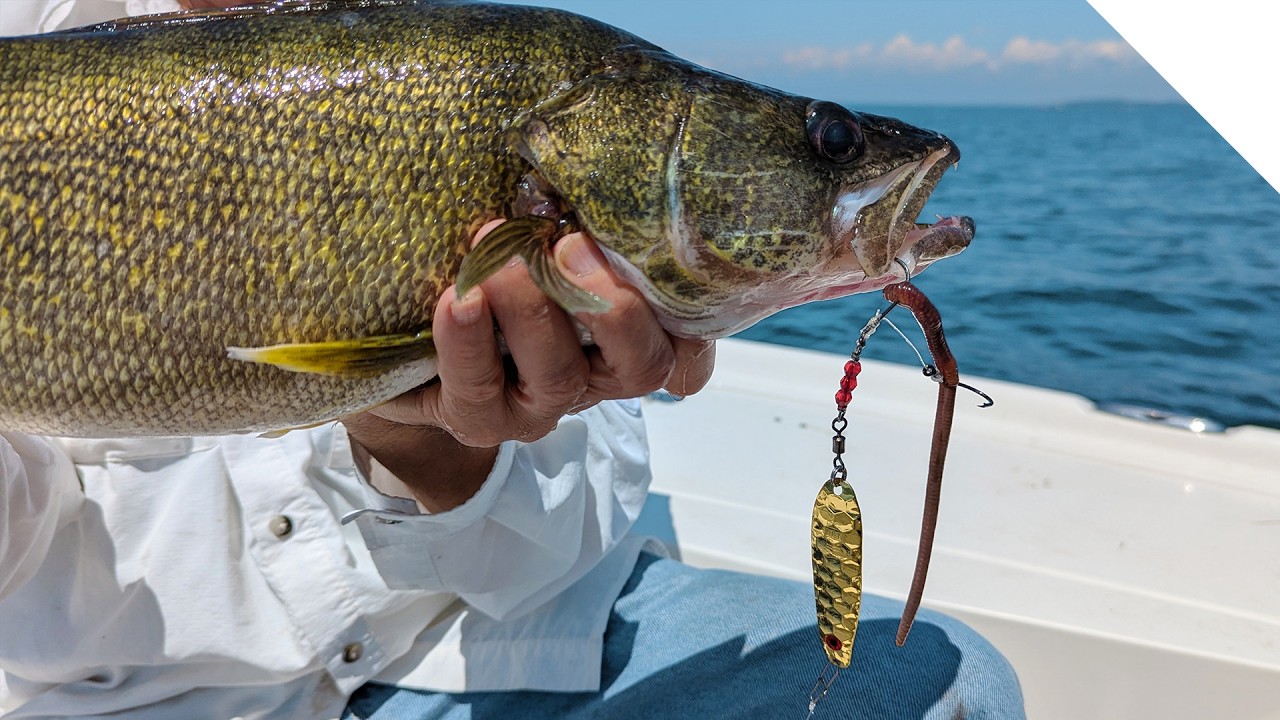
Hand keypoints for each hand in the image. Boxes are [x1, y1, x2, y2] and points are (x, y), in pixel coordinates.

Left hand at [343, 220, 715, 510]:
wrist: (400, 324)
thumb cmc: (490, 254)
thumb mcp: (541, 220)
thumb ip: (575, 201)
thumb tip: (591, 138)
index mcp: (630, 330)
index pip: (691, 342)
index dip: (696, 322)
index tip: (671, 264)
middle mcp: (599, 374)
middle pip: (640, 363)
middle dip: (611, 307)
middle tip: (570, 246)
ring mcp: (543, 404)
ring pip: (561, 376)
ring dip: (532, 313)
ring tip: (500, 262)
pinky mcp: (480, 419)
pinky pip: (480, 389)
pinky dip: (468, 343)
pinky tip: (454, 301)